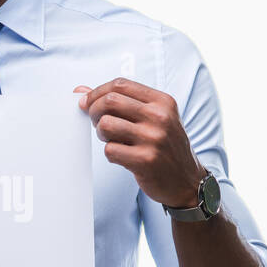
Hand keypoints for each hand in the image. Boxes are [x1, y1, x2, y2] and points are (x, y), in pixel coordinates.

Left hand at [75, 78, 205, 206]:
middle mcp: (160, 117)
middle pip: (110, 101)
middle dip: (94, 111)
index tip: (87, 103)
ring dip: (102, 133)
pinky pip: (110, 150)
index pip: (120, 84)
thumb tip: (80, 91)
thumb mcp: (153, 119)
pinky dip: (110, 153)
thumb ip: (120, 102)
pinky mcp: (145, 160)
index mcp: (163, 102)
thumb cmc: (164, 147)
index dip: (97, 92)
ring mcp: (153, 139)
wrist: (187, 181)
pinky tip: (123, 156)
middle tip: (97, 123)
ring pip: (106, 124)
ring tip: (113, 140)